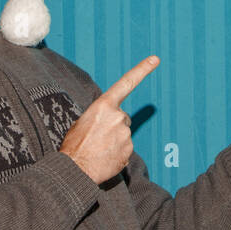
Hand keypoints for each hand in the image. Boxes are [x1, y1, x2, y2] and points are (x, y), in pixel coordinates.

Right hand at [60, 55, 159, 185]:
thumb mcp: (83, 121)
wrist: (74, 169)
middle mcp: (118, 117)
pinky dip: (117, 154)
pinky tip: (104, 158)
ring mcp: (125, 134)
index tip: (156, 59)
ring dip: (114, 141)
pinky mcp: (129, 151)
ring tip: (98, 150)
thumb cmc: (74, 145)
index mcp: (104, 105)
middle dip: (113, 126)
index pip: (126, 83)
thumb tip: (108, 121)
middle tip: (97, 138)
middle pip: (122, 118)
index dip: (142, 70)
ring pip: (124, 135)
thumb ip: (100, 116)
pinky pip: (125, 150)